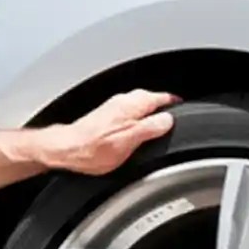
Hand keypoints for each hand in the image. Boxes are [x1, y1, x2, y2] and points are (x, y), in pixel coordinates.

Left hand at [46, 89, 178, 174]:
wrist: (65, 150)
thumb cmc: (93, 148)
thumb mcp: (130, 140)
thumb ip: (152, 127)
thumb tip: (168, 120)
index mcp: (132, 104)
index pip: (162, 98)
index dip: (175, 105)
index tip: (183, 110)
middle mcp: (122, 101)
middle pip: (151, 101)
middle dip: (163, 109)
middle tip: (173, 120)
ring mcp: (113, 108)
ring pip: (139, 107)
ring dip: (149, 115)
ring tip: (157, 127)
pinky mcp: (105, 117)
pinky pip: (129, 115)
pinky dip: (136, 121)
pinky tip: (136, 133)